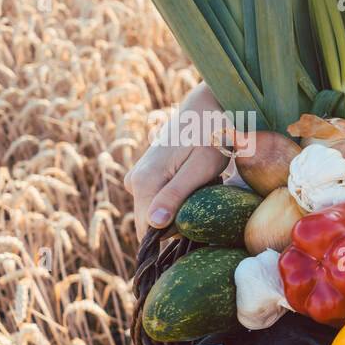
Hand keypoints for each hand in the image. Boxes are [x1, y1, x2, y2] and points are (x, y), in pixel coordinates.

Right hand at [124, 83, 228, 237]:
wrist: (206, 107)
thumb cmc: (211, 136)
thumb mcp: (201, 167)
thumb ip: (176, 195)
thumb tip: (154, 224)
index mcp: (143, 182)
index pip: (148, 232)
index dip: (173, 237)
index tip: (199, 224)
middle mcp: (133, 182)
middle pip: (154, 224)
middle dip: (182, 220)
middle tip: (206, 194)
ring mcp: (137, 179)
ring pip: (160, 213)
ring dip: (185, 208)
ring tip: (204, 183)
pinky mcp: (146, 176)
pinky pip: (162, 201)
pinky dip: (183, 198)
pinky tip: (197, 180)